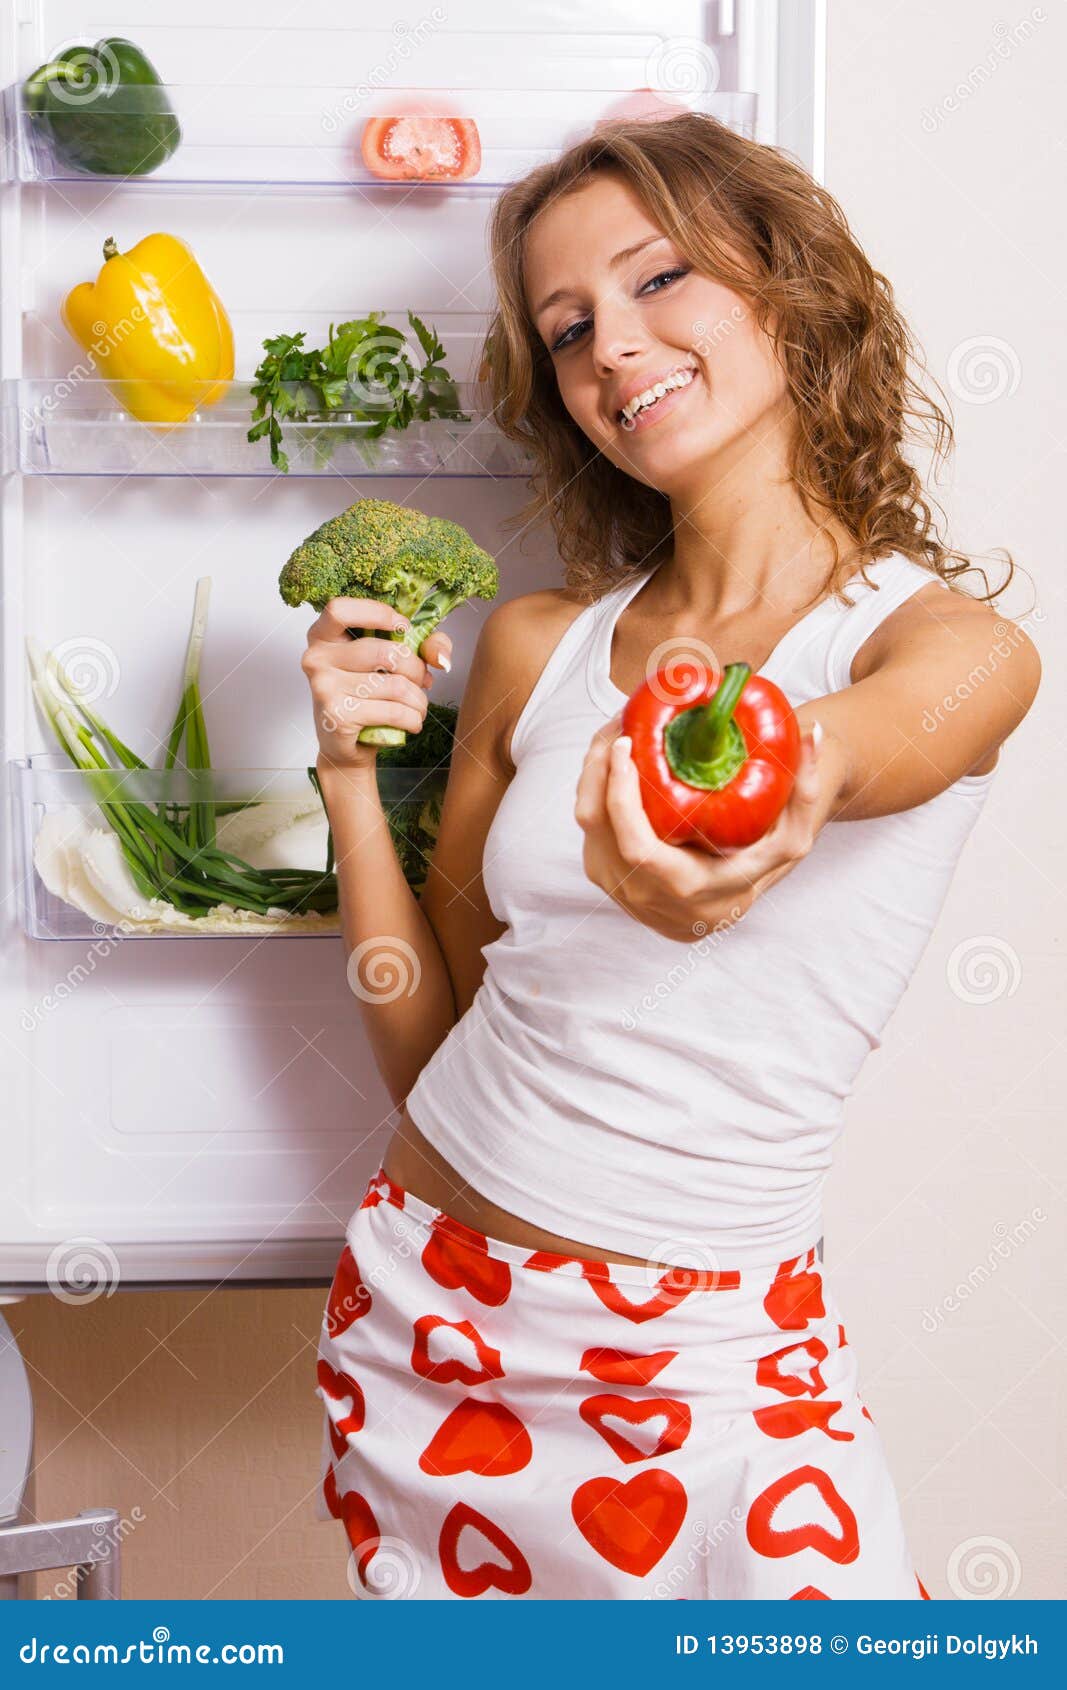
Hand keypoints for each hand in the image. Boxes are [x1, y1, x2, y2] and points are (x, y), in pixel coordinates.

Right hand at [300, 596, 452, 771]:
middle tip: (421, 682)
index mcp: (323, 636)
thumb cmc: (367, 697)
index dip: (376, 613)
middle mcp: (317, 658)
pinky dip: (412, 719)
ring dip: (418, 700)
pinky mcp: (337, 716)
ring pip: (395, 685)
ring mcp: (324, 687)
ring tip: (418, 707)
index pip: (340, 610)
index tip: (403, 627)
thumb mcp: (392, 663)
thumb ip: (423, 647)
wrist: (346, 745)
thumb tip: (441, 657)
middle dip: (416, 670)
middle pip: (385, 652)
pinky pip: (392, 711)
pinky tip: (412, 722)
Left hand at [574, 711, 825, 941]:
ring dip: (592, 776)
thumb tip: (812, 736)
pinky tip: (613, 766)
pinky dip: (595, 793)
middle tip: (617, 726)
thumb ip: (808, 789)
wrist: (741, 888)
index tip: (626, 744)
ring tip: (614, 737)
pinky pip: (589, 831)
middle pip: (596, 829)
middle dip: (597, 769)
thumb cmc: (765, 853)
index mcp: (688, 891)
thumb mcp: (794, 832)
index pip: (636, 847)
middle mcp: (647, 900)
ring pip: (587, 828)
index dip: (619, 795)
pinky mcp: (610, 880)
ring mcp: (622, 893)